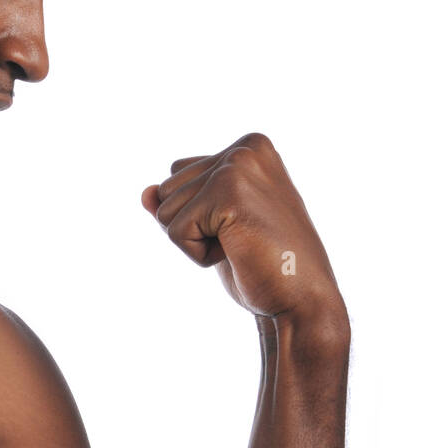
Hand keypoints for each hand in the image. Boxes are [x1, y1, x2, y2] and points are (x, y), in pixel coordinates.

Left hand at [141, 132, 347, 327]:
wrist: (302, 301)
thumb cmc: (263, 266)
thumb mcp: (214, 226)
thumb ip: (180, 203)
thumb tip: (145, 193)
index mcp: (250, 147)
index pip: (177, 174)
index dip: (197, 214)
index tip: (241, 228)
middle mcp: (246, 148)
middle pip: (166, 188)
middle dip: (192, 226)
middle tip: (242, 241)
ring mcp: (238, 167)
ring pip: (165, 210)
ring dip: (195, 241)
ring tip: (241, 246)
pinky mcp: (228, 193)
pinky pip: (175, 230)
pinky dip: (197, 254)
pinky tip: (237, 253)